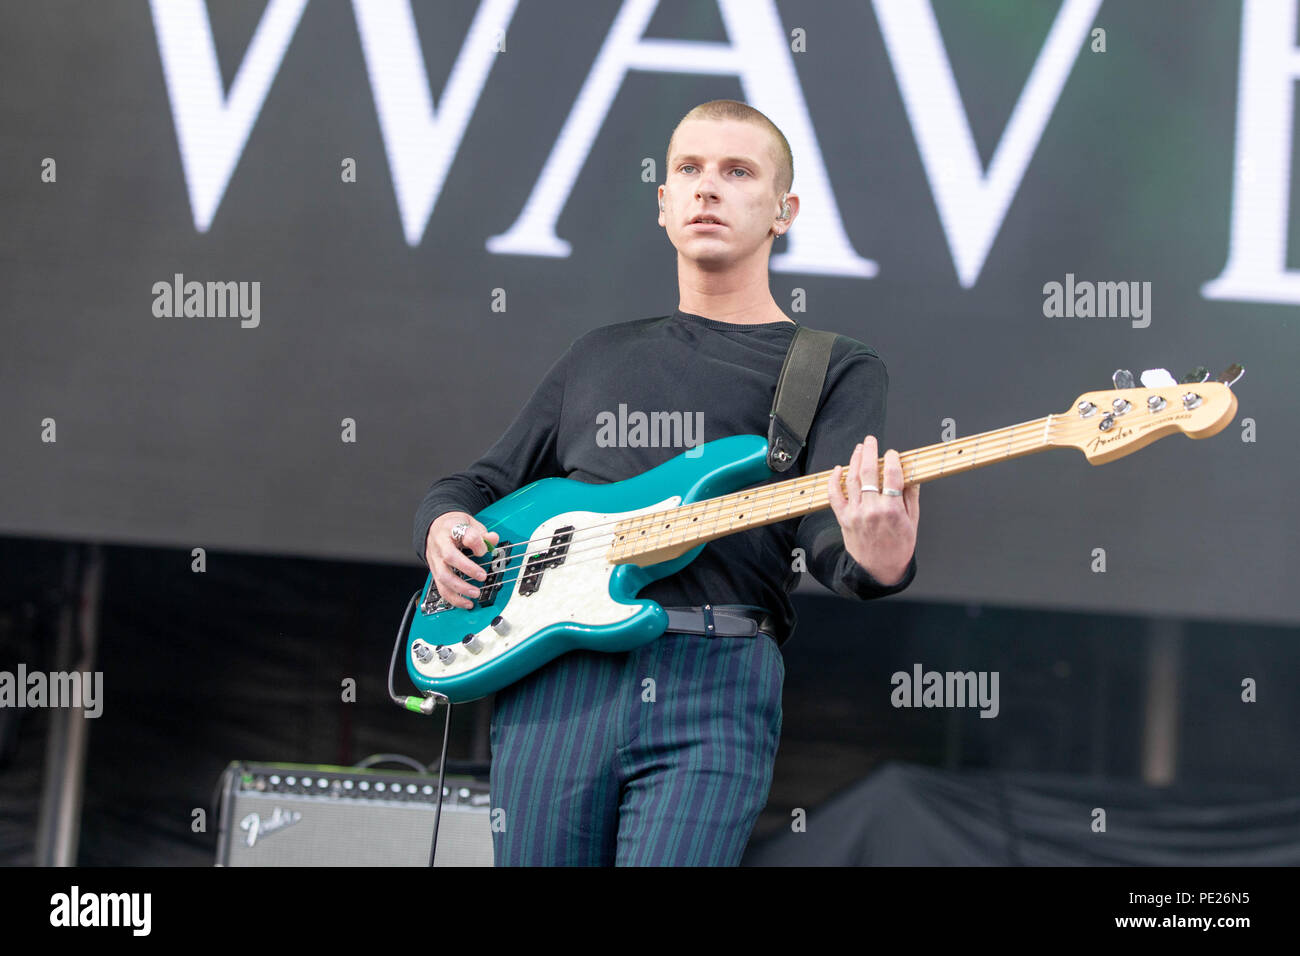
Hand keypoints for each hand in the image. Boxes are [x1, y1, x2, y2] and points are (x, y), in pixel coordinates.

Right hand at [424, 512, 500, 609]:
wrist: (435, 527)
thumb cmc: (454, 526)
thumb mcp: (469, 523)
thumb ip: (482, 533)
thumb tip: (493, 539)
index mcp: (450, 528)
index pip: (464, 533)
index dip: (476, 542)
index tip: (484, 549)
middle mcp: (440, 544)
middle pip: (449, 556)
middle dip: (468, 568)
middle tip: (482, 576)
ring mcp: (435, 559)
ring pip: (443, 576)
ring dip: (460, 587)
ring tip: (475, 593)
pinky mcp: (434, 572)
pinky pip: (441, 588)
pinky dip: (454, 598)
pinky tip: (466, 603)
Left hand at [826, 435, 918, 585]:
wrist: (879, 570)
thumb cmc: (898, 547)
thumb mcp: (912, 522)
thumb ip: (910, 496)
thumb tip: (911, 476)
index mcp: (892, 509)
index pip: (892, 475)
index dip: (892, 460)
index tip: (893, 453)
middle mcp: (872, 509)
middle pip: (869, 472)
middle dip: (870, 452)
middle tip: (871, 440)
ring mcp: (855, 513)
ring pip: (852, 479)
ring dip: (854, 460)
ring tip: (859, 449)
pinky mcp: (843, 518)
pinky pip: (834, 496)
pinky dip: (834, 480)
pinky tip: (838, 469)